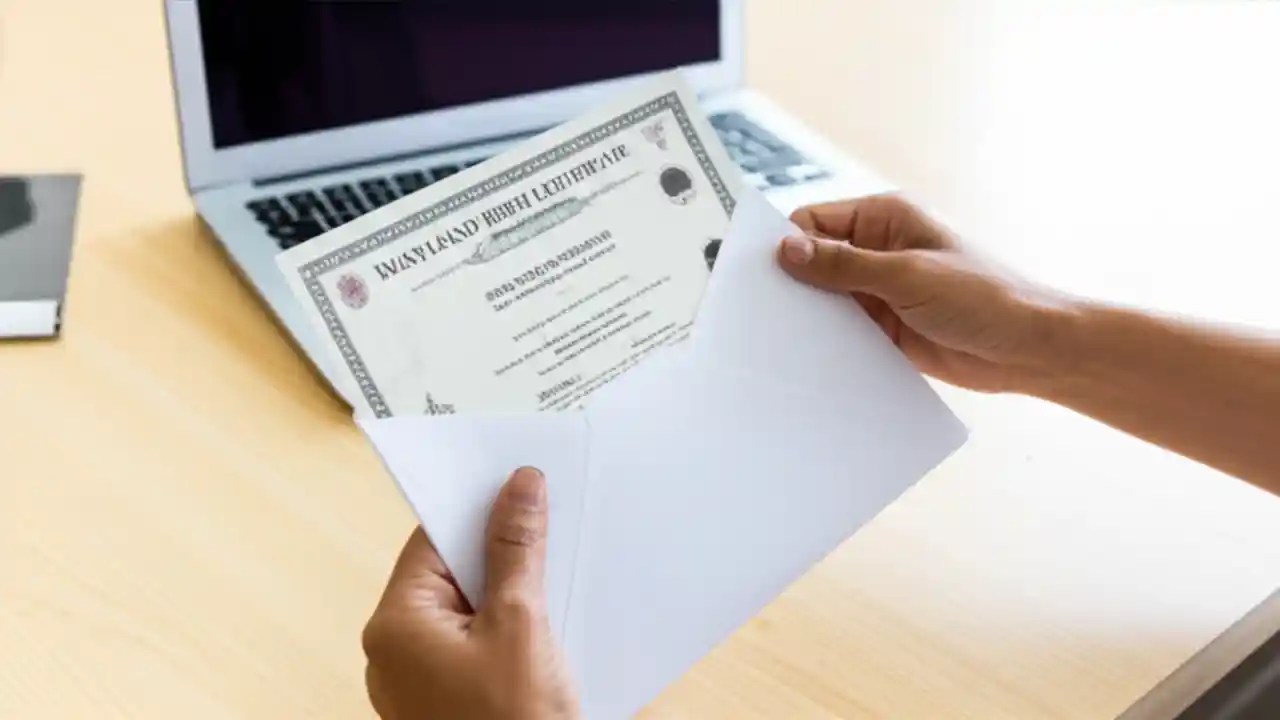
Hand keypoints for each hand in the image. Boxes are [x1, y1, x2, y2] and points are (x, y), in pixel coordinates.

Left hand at [362, 467, 579, 719]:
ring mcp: (420, 681)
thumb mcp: (521, 624)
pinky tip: (549, 620)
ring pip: (467, 609)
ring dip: (510, 590)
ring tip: (555, 574)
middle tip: (547, 523)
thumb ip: (516, 550)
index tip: (516, 484)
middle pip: (449, 573)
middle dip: (500, 550)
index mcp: (394, 626)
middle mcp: (396, 652)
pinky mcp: (449, 700)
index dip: (476, 509)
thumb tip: (518, 489)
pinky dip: (510, 626)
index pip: (431, 541)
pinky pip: (476, 643)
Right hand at [777, 195, 1075, 393]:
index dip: (784, 243)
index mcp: (885, 219)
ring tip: (777, 340)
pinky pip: (842, 333)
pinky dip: (825, 344)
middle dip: (791, 284)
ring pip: (824, 301)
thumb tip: (786, 250)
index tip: (753, 272)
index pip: (814, 221)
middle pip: (814, 262)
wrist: (1029, 350)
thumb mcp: (907, 275)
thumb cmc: (984, 297)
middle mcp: (878, 251)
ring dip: (808, 318)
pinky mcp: (884, 329)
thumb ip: (844, 265)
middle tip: (757, 311)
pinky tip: (806, 359)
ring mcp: (880, 292)